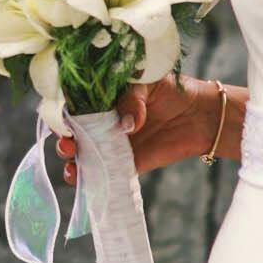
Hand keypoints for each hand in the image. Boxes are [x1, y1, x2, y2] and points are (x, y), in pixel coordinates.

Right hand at [55, 73, 216, 184]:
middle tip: (70, 144)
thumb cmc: (171, 90)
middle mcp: (101, 122)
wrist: (199, 114)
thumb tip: (127, 124)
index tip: (63, 121)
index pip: (74, 106)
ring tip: (74, 164)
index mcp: (101, 97)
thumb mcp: (147, 82)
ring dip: (72, 161)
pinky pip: (104, 173)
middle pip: (73, 133)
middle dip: (65, 140)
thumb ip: (132, 98)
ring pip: (83, 155)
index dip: (63, 114)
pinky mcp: (126, 164)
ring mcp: (111, 144)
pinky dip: (91, 179)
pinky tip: (84, 179)